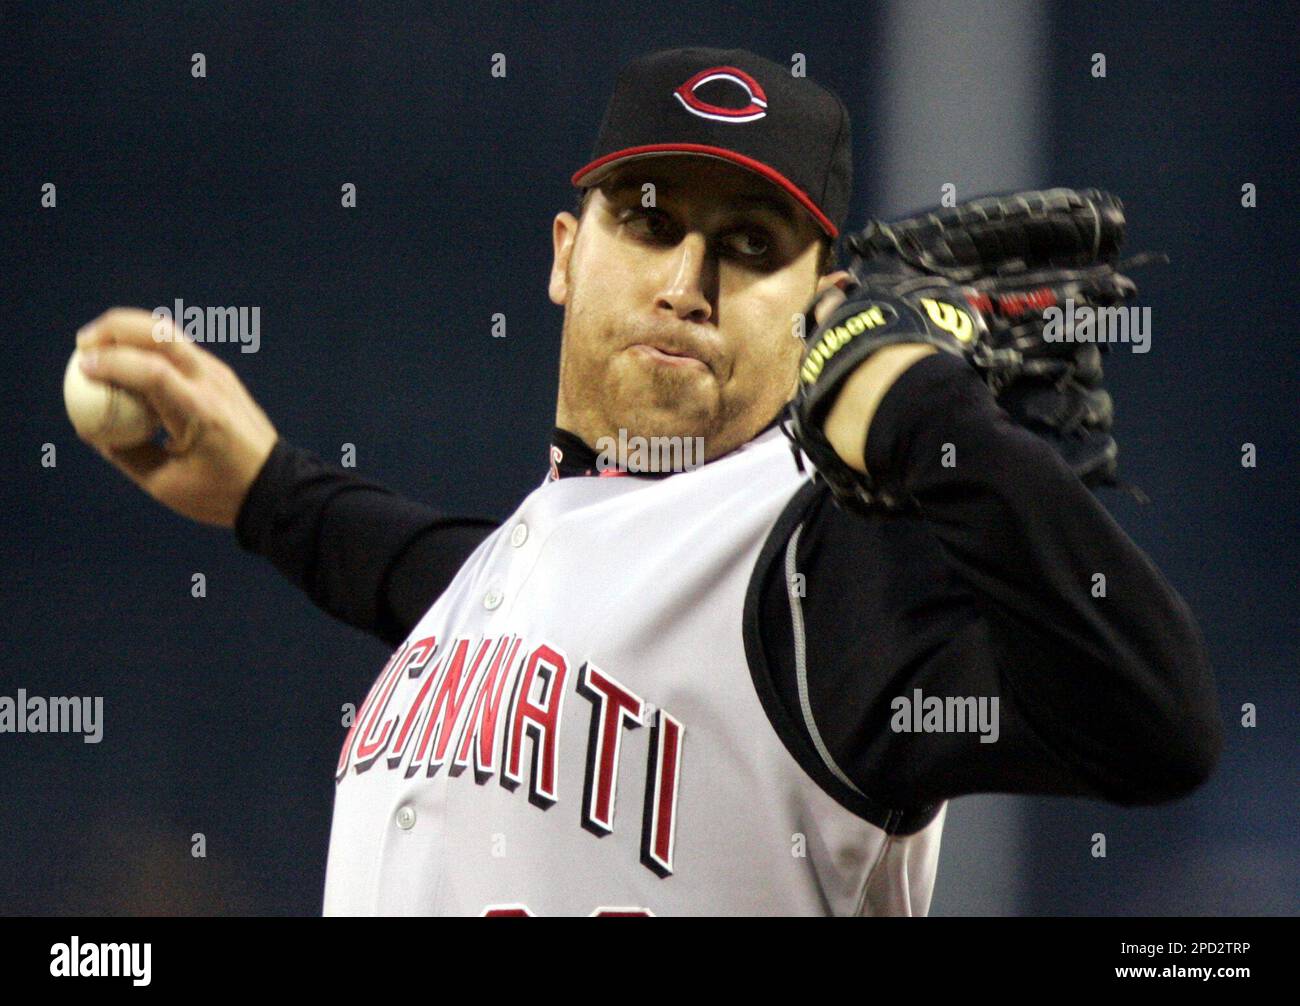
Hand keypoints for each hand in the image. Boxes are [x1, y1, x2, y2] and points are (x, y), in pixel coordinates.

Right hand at [73, 307, 278, 527]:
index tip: (81, 367)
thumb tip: (91, 429)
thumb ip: (126, 454)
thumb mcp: (165, 484)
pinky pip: (180, 349)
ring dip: (132, 331)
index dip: (111, 363)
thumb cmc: (220, 493)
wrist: (274, 486)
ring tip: (99, 345)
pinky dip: (149, 345)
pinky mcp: (222, 375)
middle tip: (84, 343)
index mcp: (200, 412)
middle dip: (116, 329)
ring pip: (171, 335)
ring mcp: (220, 375)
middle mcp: (212, 384)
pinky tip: (127, 359)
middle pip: (161, 334)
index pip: (150, 371)